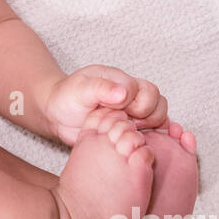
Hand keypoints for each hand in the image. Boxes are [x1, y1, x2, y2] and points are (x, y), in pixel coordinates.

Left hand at [43, 64, 168, 146]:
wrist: (58, 115)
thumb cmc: (67, 98)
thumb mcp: (79, 90)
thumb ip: (100, 89)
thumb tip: (125, 93)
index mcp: (120, 79)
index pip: (143, 89)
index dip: (132, 102)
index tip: (112, 108)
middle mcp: (132, 94)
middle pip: (158, 100)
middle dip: (145, 114)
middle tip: (124, 121)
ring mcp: (134, 111)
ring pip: (159, 115)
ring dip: (149, 125)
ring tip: (127, 129)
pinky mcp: (133, 127)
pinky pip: (153, 131)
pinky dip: (150, 136)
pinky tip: (133, 139)